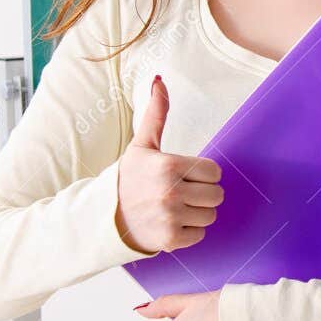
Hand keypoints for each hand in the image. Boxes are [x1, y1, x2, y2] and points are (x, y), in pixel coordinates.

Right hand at [115, 75, 223, 253]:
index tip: (184, 176)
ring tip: (175, 208)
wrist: (104, 217)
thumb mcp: (142, 145)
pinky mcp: (170, 240)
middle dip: (202, 194)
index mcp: (168, 165)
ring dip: (197, 213)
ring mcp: (170, 218)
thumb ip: (156, 114)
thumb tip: (159, 80)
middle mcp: (170, 192)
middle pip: (217, 194)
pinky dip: (188, 232)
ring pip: (211, 215)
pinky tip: (170, 224)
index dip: (203, 174)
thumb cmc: (128, 178)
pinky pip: (200, 235)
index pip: (214, 172)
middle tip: (180, 193)